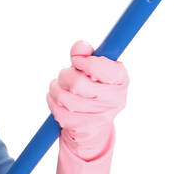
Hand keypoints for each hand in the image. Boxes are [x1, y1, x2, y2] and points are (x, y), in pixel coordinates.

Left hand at [46, 40, 127, 160]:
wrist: (94, 123)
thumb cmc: (93, 88)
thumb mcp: (93, 69)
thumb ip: (86, 55)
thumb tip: (80, 45)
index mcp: (120, 79)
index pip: (99, 67)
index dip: (83, 61)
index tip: (76, 61)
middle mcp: (115, 99)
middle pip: (77, 82)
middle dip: (65, 75)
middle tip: (64, 74)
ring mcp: (100, 116)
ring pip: (64, 97)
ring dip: (55, 88)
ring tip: (59, 86)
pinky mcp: (83, 127)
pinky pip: (58, 110)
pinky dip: (52, 101)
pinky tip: (58, 100)